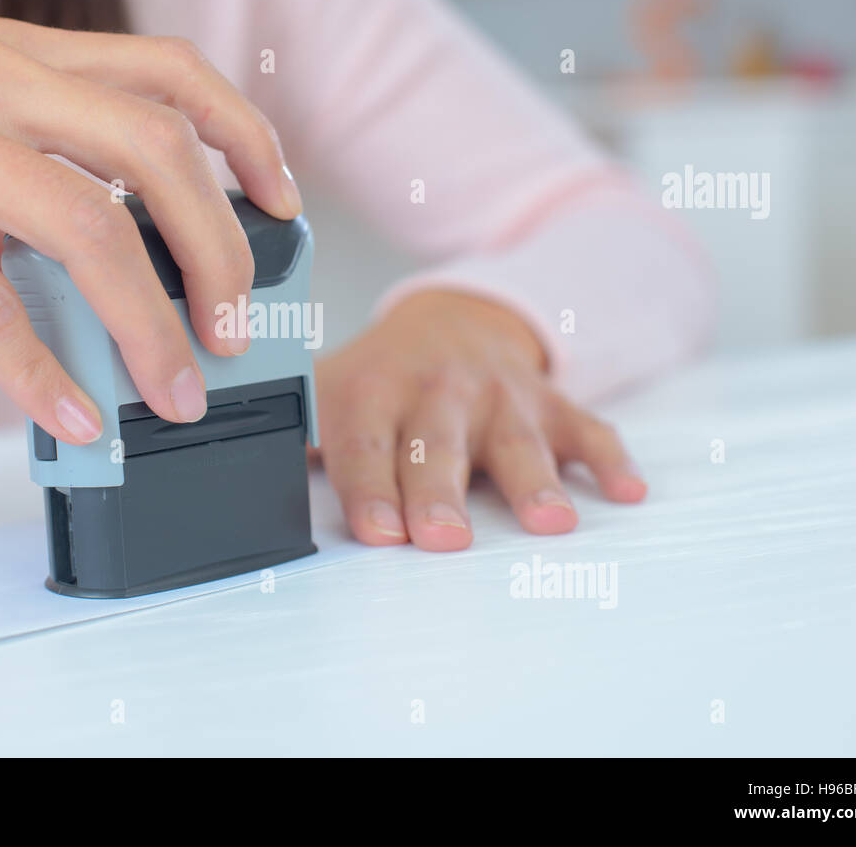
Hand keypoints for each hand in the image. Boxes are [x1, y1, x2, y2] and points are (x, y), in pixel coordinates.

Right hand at [0, 21, 301, 441]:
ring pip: (89, 229)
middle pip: (154, 151)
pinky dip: (43, 372)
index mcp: (5, 51)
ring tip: (175, 392)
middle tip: (235, 326)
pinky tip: (77, 414)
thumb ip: (16, 162)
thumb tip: (97, 256)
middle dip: (218, 249)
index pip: (164, 72)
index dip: (242, 132)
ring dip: (150, 325)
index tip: (281, 198)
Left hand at [315, 290, 646, 548]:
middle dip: (440, 490)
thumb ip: (293, 433)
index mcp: (376, 391)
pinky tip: (629, 491)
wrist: (453, 318)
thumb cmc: (384, 376)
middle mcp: (439, 389)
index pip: (368, 443)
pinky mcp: (549, 399)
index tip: (377, 533)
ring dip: (535, 479)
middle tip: (443, 538)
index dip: (369, 488)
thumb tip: (226, 477)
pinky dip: (608, 457)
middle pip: (439, 444)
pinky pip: (586, 426)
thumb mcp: (332, 389)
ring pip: (517, 437)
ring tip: (551, 523)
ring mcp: (499, 393)